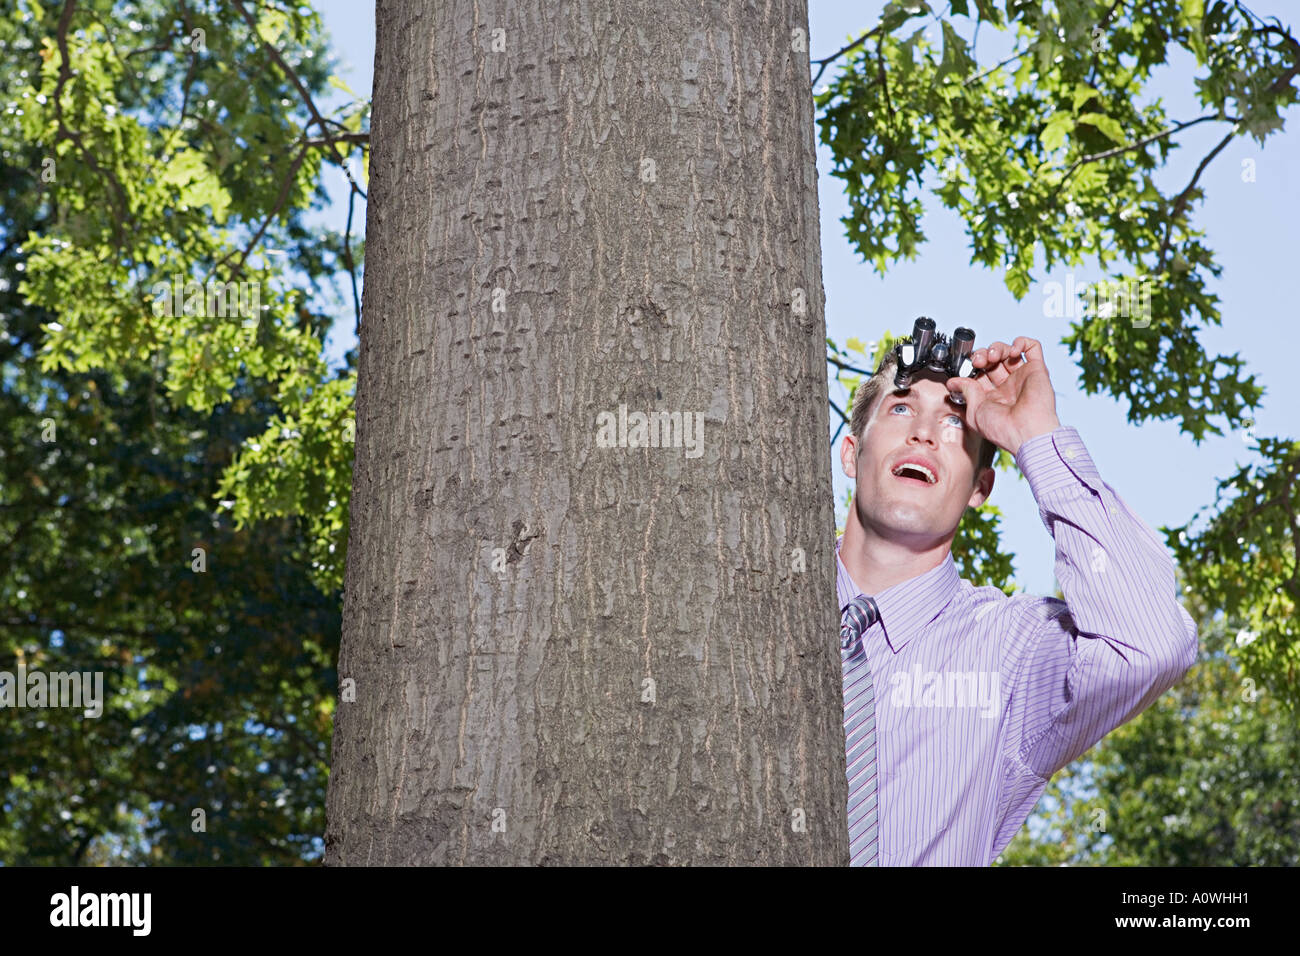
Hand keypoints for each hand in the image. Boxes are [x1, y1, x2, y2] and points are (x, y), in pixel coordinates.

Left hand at [946, 336, 1060, 454]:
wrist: (1025, 432)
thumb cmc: (1002, 429)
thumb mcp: (974, 411)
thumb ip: (965, 391)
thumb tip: (952, 382)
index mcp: (993, 396)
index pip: (980, 372)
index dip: (972, 366)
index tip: (967, 368)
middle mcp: (1008, 386)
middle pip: (993, 360)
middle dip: (983, 355)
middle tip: (979, 360)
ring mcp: (1022, 377)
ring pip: (1009, 351)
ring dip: (998, 347)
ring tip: (993, 356)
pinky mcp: (1037, 370)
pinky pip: (1033, 348)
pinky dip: (1022, 342)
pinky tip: (1013, 351)